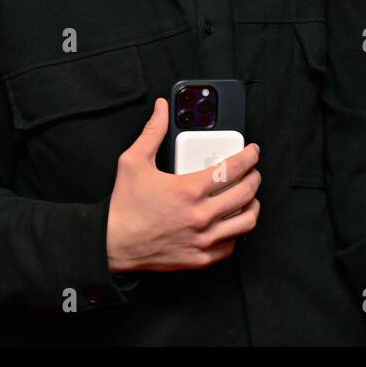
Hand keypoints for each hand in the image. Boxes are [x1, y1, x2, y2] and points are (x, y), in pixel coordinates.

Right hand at [105, 98, 261, 272]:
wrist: (110, 245)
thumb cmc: (123, 206)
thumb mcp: (133, 162)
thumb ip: (153, 132)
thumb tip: (161, 108)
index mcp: (189, 190)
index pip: (233, 168)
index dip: (249, 156)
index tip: (253, 151)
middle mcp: (200, 215)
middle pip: (246, 193)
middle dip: (254, 178)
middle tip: (252, 172)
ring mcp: (202, 239)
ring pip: (246, 221)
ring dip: (252, 206)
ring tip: (248, 197)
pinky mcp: (200, 258)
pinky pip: (231, 245)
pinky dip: (235, 232)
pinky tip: (231, 222)